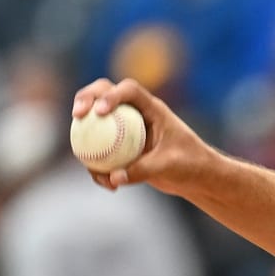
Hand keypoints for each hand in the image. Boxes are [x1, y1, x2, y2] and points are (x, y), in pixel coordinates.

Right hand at [70, 78, 211, 194]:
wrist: (197, 177)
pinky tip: (109, 184)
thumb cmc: (191, 164)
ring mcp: (126, 130)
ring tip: (90, 165)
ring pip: (96, 124)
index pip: (129, 90)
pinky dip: (100, 167)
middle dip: (86, 98)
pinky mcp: (121, 149)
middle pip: (104, 93)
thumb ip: (143, 169)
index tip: (101, 112)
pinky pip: (101, 153)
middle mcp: (136, 114)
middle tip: (77, 115)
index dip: (112, 94)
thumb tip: (113, 177)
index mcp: (152, 109)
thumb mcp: (169, 165)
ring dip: (85, 138)